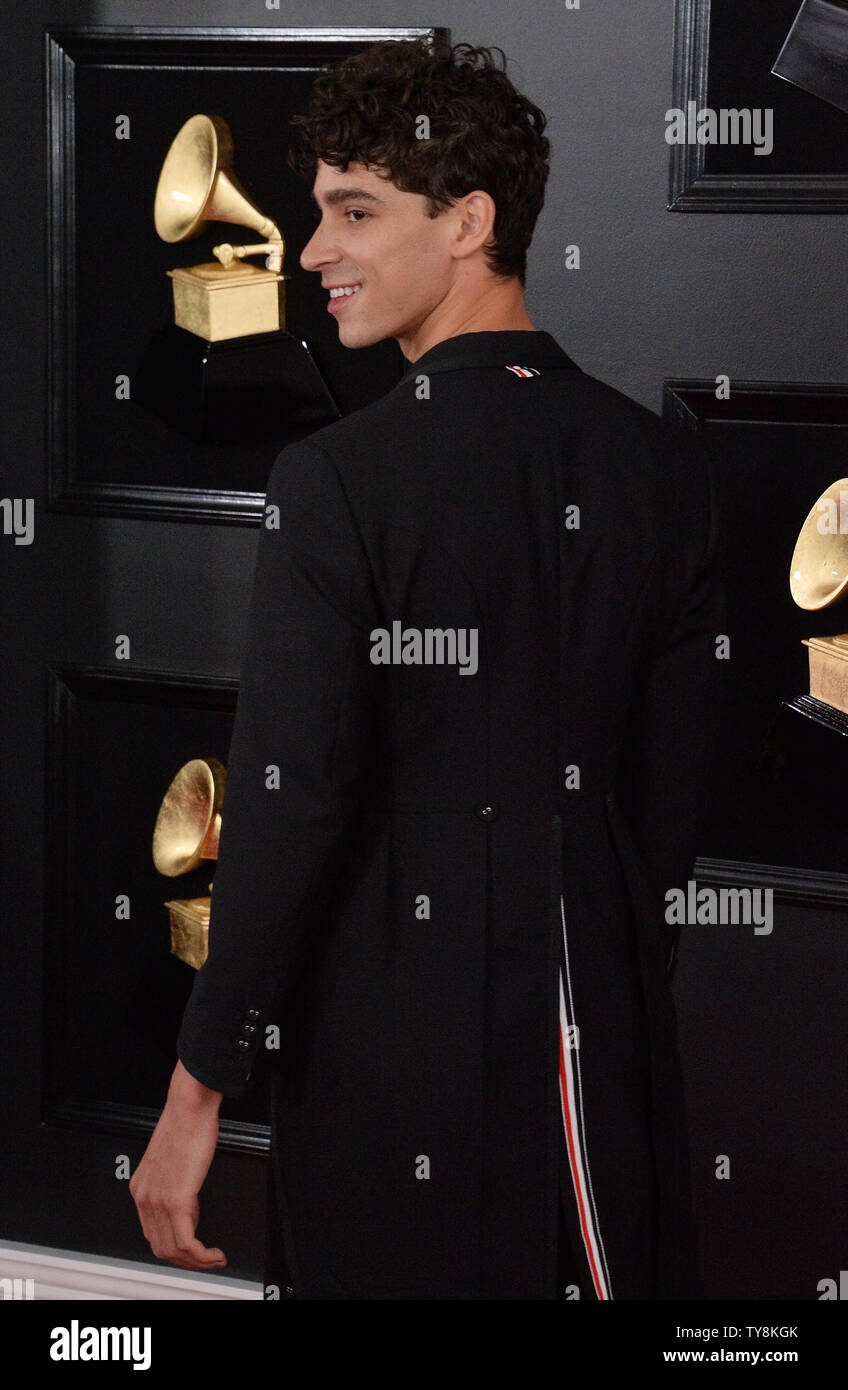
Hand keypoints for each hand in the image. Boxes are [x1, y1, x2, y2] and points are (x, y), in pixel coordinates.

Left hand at [129, 1060, 226, 1270]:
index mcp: (140, 1189)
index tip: (194, 1250)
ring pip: (174, 1250)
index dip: (175, 1247)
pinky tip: (214, 1254)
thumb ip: (175, 1186)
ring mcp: (158, 1201)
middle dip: (186, 1261)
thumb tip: (189, 1207)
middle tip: (207, 1260)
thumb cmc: (185, 1125)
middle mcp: (144, 1198)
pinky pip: (188, 1243)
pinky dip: (202, 1256)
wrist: (188, 1107)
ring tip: (215, 1259)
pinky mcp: (177, 1200)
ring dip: (197, 1262)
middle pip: (161, 1247)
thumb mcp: (172, 1162)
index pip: (152, 1233)